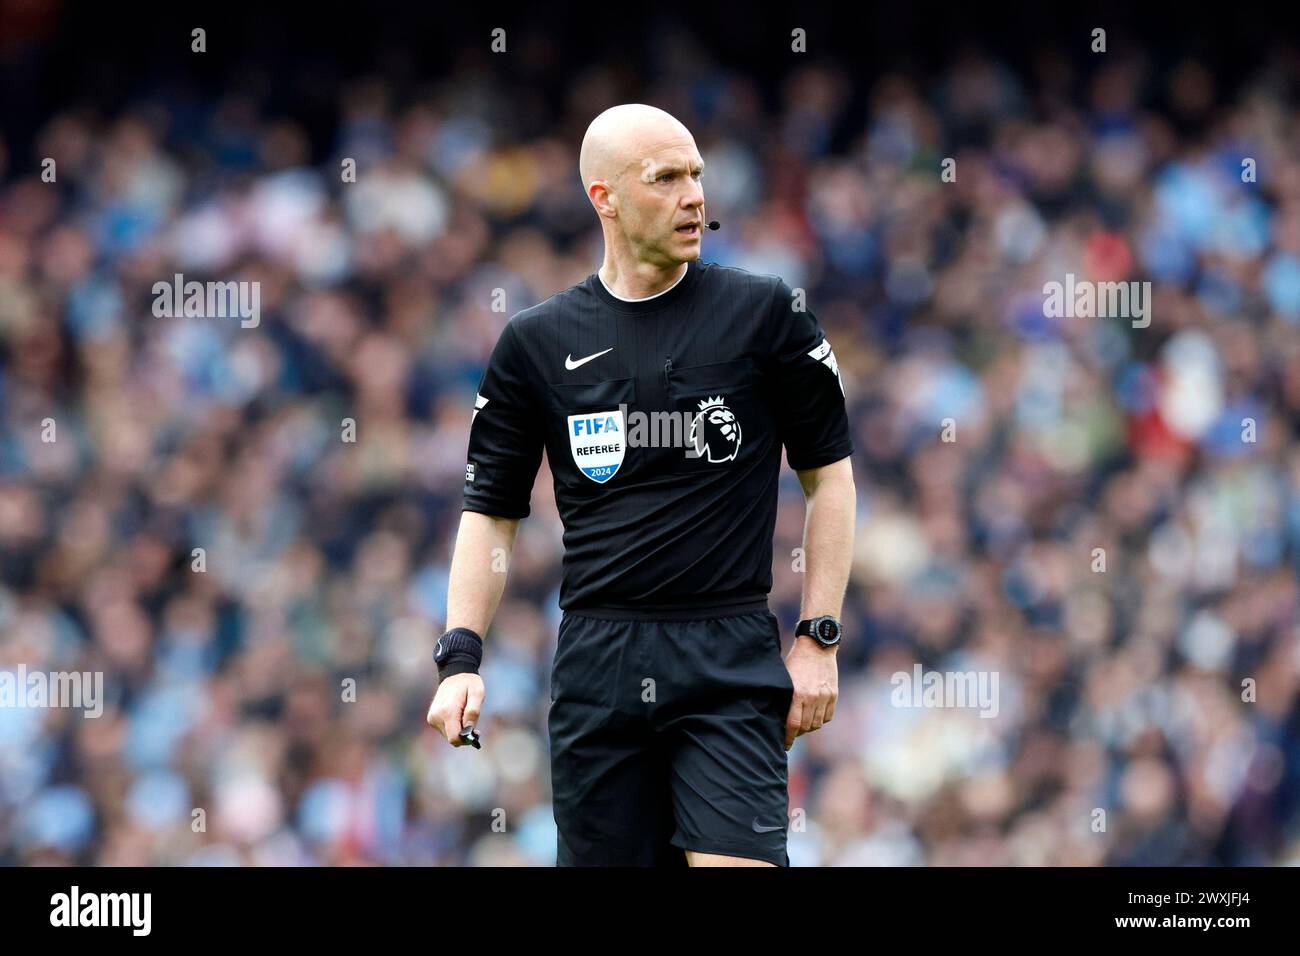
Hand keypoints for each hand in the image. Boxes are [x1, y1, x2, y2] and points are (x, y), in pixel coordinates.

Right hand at [426, 673, 484, 746]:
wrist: (454, 674)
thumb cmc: (468, 683)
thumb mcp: (477, 693)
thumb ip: (473, 712)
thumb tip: (469, 729)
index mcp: (447, 712)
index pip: (454, 738)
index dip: (466, 739)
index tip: (476, 731)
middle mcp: (436, 717)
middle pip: (452, 738)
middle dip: (464, 734)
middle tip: (472, 721)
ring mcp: (432, 718)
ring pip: (449, 735)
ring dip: (459, 729)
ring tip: (463, 713)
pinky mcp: (431, 719)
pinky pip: (445, 730)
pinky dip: (453, 726)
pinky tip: (457, 714)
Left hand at [782, 636, 837, 750]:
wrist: (817, 646)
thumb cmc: (796, 661)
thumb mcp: (785, 678)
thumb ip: (784, 698)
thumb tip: (778, 718)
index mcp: (798, 694)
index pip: (793, 724)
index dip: (788, 738)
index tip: (784, 745)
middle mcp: (813, 697)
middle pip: (806, 727)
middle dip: (797, 733)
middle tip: (791, 734)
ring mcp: (825, 696)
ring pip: (817, 724)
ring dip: (809, 727)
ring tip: (802, 725)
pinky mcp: (833, 694)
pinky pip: (828, 716)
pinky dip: (821, 720)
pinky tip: (813, 716)